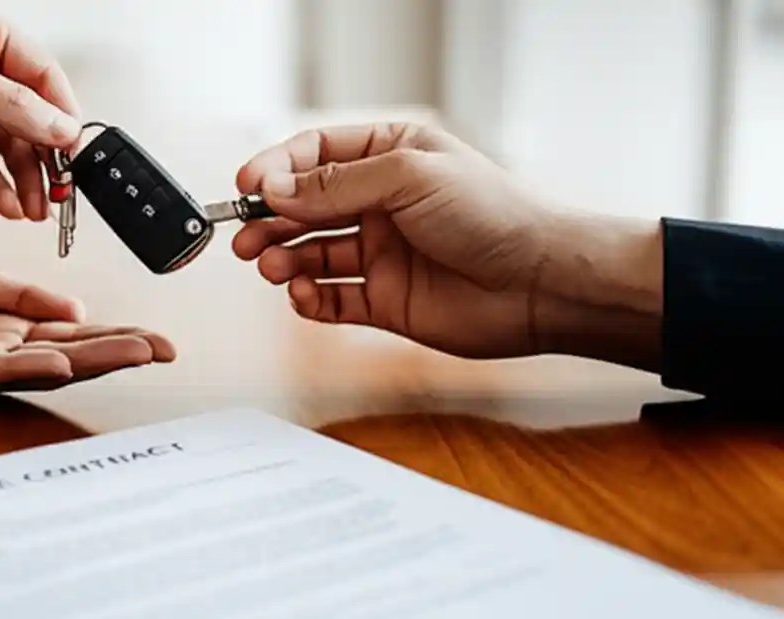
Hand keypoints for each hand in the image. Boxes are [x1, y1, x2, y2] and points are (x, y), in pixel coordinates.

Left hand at [0, 0, 80, 219]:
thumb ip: (10, 104)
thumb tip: (61, 126)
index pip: (44, 78)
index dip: (63, 118)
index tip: (74, 157)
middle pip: (29, 116)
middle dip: (43, 157)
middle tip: (57, 194)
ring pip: (4, 143)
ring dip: (21, 178)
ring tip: (32, 210)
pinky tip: (6, 205)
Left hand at [0, 239, 174, 390]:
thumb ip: (21, 293)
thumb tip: (76, 311)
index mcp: (2, 327)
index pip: (71, 336)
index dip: (116, 336)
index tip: (159, 339)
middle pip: (65, 356)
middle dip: (116, 354)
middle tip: (161, 352)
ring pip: (33, 368)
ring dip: (84, 365)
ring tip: (128, 356)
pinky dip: (21, 367)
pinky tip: (55, 362)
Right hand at [233, 122, 663, 367]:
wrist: (538, 283)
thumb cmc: (492, 215)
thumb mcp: (407, 177)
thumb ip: (335, 185)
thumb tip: (275, 188)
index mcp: (390, 156)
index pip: (315, 154)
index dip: (277, 169)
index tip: (248, 187)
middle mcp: (382, 204)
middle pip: (305, 207)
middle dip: (270, 221)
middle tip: (245, 237)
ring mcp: (382, 253)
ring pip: (312, 254)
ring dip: (284, 260)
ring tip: (270, 267)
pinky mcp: (385, 300)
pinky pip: (332, 299)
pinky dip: (309, 300)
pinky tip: (301, 296)